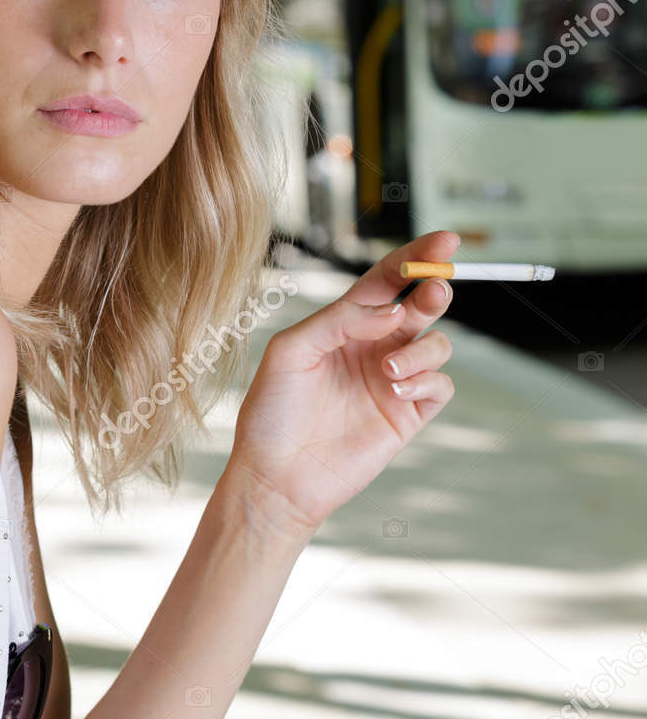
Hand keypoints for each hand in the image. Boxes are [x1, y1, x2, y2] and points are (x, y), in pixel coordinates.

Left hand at [228, 230, 458, 534]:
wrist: (275, 477)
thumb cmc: (271, 413)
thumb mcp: (290, 351)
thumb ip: (339, 320)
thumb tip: (392, 310)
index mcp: (343, 325)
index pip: (386, 280)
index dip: (416, 256)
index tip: (445, 241)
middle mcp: (372, 347)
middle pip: (420, 305)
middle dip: (433, 292)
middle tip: (432, 293)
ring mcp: (393, 381)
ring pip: (436, 344)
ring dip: (421, 349)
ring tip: (388, 371)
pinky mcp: (407, 416)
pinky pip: (440, 386)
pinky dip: (427, 381)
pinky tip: (396, 391)